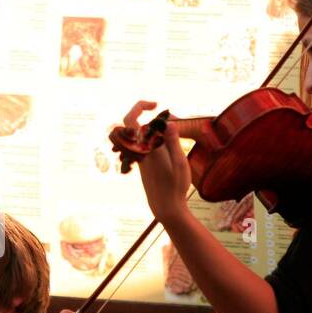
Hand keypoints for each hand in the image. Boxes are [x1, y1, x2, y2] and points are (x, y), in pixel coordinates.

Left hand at [123, 100, 191, 225]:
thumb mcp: (179, 162)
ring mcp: (140, 158)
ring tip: (171, 128)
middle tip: (165, 112)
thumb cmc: (175, 186)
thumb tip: (168, 123)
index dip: (140, 107)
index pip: (132, 121)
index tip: (157, 105)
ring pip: (141, 135)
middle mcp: (140, 151)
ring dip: (154, 128)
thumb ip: (173, 141)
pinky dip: (154, 138)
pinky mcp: (143, 164)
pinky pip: (144, 144)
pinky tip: (167, 141)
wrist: (165, 207)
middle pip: (135, 125)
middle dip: (147, 114)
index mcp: (146, 147)